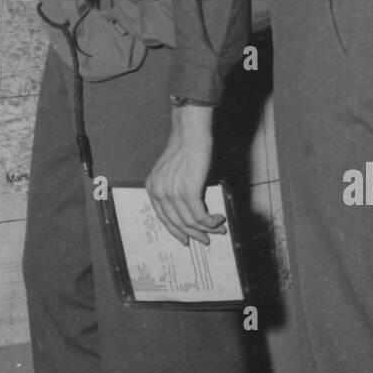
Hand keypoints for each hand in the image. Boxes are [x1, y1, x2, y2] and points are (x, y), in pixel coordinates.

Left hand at [145, 104, 224, 245]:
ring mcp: (172, 193)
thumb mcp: (172, 172)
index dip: (176, 231)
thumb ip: (174, 190)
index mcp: (153, 187)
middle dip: (194, 234)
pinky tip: (219, 219)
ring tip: (219, 228)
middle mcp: (159, 192)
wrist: (191, 133)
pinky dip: (211, 221)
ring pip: (190, 222)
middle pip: (177, 223)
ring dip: (208, 228)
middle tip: (207, 239)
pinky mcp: (188, 192)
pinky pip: (200, 216)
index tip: (186, 239)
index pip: (163, 218)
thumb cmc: (186, 148)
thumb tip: (189, 210)